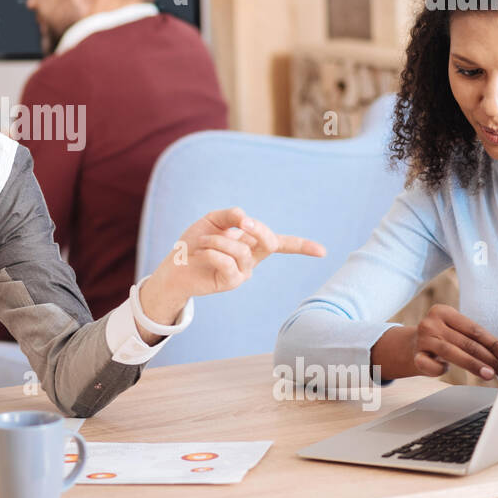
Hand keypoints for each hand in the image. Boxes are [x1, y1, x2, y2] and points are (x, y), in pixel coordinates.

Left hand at [138, 208, 325, 324]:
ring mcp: (244, 272)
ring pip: (242, 250)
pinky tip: (201, 254)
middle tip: (241, 223)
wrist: (175, 266)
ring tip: (202, 243)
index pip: (282, 244)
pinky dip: (212, 252)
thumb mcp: (212, 221)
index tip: (323, 252)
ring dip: (218, 240)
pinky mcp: (231, 282)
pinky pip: (228, 262)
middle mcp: (252, 259)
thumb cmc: (195, 243)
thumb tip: (248, 219)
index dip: (302, 246)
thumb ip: (231, 215)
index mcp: (251, 243)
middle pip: (270, 241)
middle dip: (257, 228)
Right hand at [373, 304, 497, 381]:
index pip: (475, 330)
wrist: (408, 346)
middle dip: (489, 359)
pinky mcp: (415, 356)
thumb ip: (475, 341)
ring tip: (489, 374)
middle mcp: (431, 323)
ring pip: (452, 353)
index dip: (494, 345)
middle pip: (466, 342)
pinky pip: (432, 366)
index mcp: (444, 311)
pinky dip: (441, 370)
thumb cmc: (442, 340)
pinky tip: (445, 371)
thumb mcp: (456, 333)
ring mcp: (421, 339)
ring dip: (473, 365)